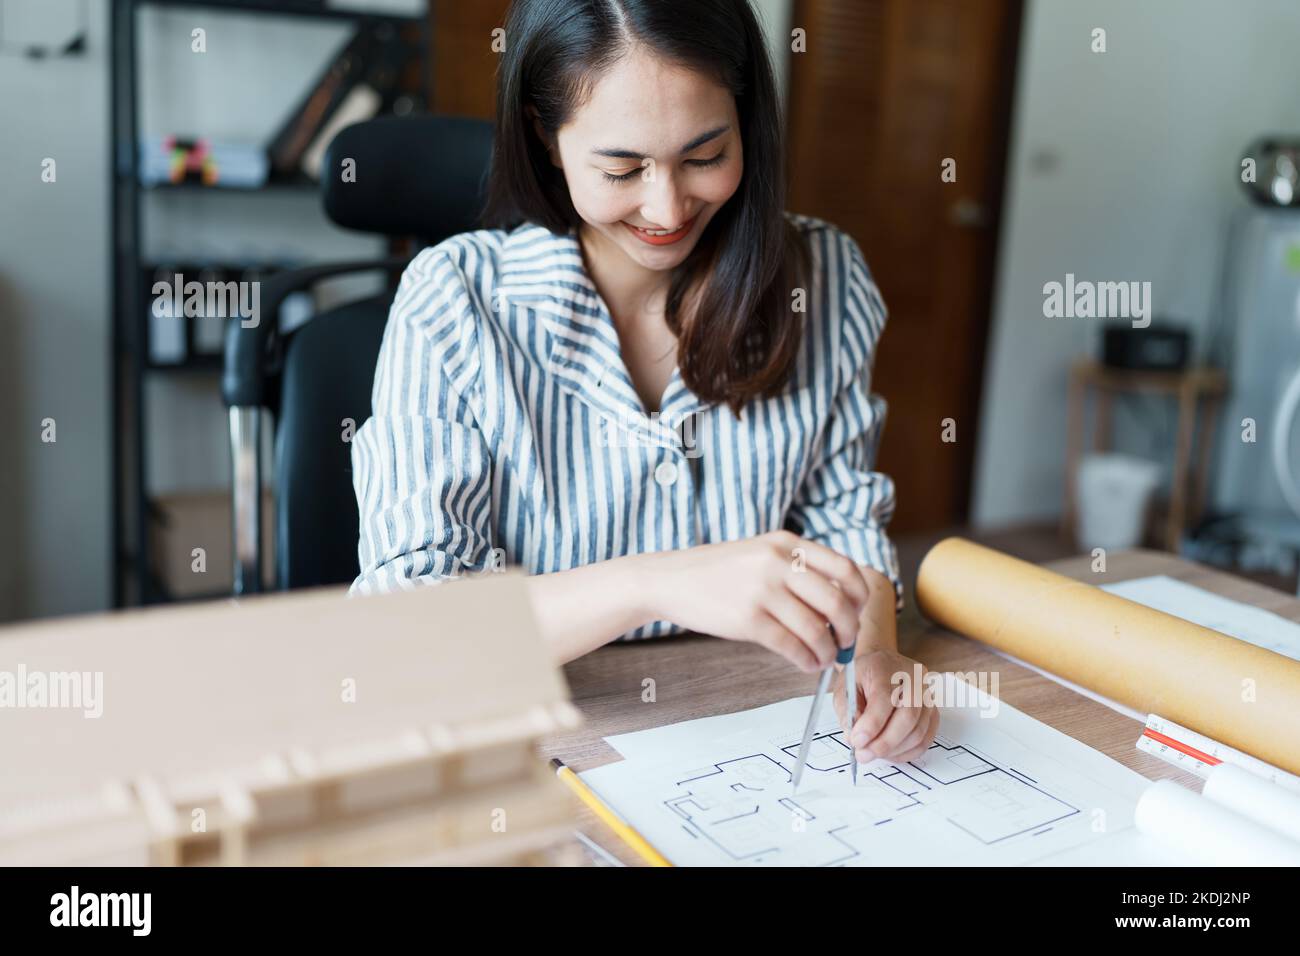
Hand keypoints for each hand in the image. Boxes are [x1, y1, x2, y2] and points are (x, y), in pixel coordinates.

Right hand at [643, 531, 869, 672]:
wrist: (669, 580)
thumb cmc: (717, 572)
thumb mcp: (759, 553)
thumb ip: (795, 569)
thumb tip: (838, 606)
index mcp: (785, 543)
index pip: (844, 567)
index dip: (859, 595)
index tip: (857, 612)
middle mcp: (777, 563)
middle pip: (836, 601)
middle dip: (848, 629)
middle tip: (845, 642)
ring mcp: (762, 591)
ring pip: (816, 628)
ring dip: (827, 651)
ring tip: (824, 659)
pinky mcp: (747, 620)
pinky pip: (791, 646)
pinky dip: (806, 660)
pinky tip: (805, 663)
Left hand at [831, 648, 938, 763]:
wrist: (882, 664)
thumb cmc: (863, 677)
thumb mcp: (845, 687)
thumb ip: (847, 711)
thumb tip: (855, 738)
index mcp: (886, 668)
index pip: (885, 699)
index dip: (871, 725)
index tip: (857, 742)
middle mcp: (913, 679)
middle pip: (908, 717)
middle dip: (884, 743)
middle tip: (864, 755)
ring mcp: (927, 695)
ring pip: (918, 732)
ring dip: (894, 750)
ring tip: (873, 753)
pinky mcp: (933, 711)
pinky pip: (925, 738)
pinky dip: (907, 752)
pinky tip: (890, 752)